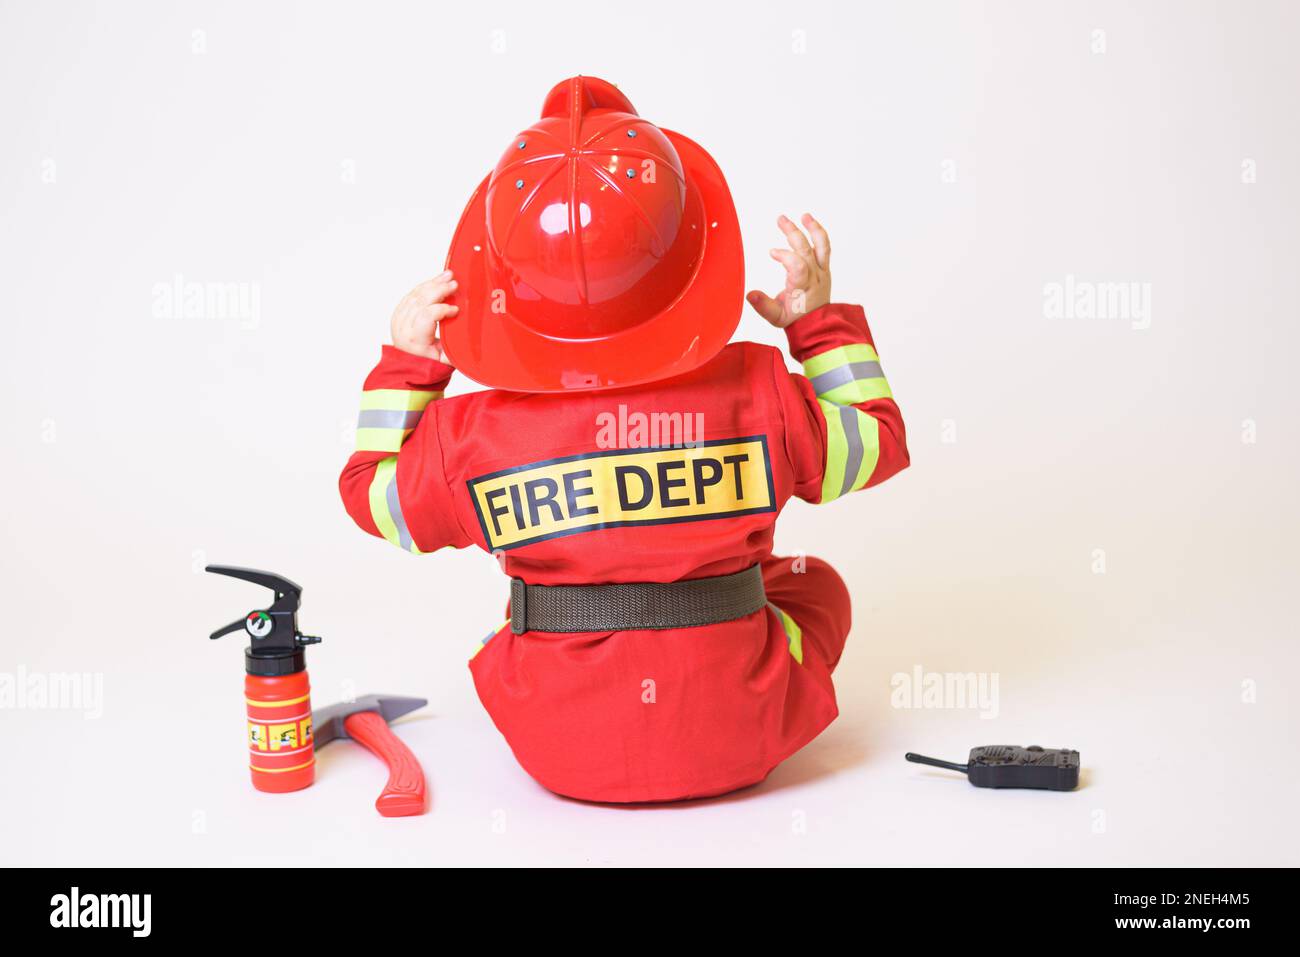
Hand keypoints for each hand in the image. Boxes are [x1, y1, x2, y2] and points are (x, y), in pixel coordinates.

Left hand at [390, 271, 457, 361]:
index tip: (456, 310)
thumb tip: (467, 338)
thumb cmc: (430, 363)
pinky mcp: (399, 312)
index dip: (442, 309)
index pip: (427, 317)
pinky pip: (412, 293)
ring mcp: (399, 318)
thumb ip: (454, 351)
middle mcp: (403, 328)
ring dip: (434, 283)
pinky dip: (426, 285)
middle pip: (421, 301)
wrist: (409, 366)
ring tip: (448, 276)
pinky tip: (438, 280)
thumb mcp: (445, 361)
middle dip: (439, 290)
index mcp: (415, 341)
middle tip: (454, 284)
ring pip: (416, 295)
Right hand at [746, 213, 831, 327]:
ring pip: (821, 246)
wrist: (816, 324)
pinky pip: (824, 248)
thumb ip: (763, 305)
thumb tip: (749, 294)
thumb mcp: (775, 317)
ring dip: (813, 229)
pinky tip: (809, 222)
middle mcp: (814, 276)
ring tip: (804, 216)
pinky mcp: (824, 268)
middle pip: (806, 250)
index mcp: (802, 287)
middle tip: (780, 219)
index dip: (785, 255)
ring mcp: (822, 271)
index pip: (798, 266)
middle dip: (793, 232)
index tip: (772, 251)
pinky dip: (818, 234)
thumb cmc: (794, 319)